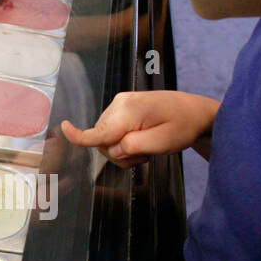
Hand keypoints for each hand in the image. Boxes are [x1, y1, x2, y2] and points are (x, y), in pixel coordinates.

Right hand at [61, 91, 218, 167]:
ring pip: (106, 138)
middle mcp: (120, 104)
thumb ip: (133, 147)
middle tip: (144, 156)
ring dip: (122, 149)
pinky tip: (141, 140)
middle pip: (102, 141)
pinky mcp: (124, 107)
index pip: (99, 131)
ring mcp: (121, 103)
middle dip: (119, 154)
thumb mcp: (161, 143)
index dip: (79, 136)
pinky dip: (124, 141)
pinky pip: (112, 131)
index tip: (63, 129)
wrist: (197, 113)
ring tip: (146, 148)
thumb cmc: (183, 126)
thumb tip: (113, 149)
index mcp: (129, 111)